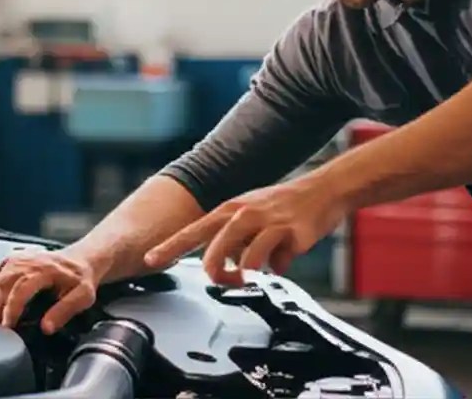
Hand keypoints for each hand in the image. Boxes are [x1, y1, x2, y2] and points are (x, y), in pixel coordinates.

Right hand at [0, 249, 97, 333]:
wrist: (82, 259)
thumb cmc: (81, 278)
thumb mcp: (83, 296)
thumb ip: (64, 311)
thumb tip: (46, 327)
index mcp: (46, 269)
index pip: (21, 288)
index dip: (11, 309)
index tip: (7, 326)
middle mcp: (29, 260)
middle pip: (4, 284)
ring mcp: (19, 258)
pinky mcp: (13, 260)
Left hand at [142, 175, 345, 285]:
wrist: (323, 191)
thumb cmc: (287, 207)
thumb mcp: (254, 219)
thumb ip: (239, 244)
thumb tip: (235, 269)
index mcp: (228, 211)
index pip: (192, 231)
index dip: (170, 246)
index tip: (149, 260)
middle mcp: (241, 213)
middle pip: (210, 244)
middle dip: (210, 269)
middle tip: (218, 281)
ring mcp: (262, 221)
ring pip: (237, 254)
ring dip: (239, 274)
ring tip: (247, 279)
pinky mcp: (285, 231)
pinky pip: (269, 259)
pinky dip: (272, 269)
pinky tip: (280, 265)